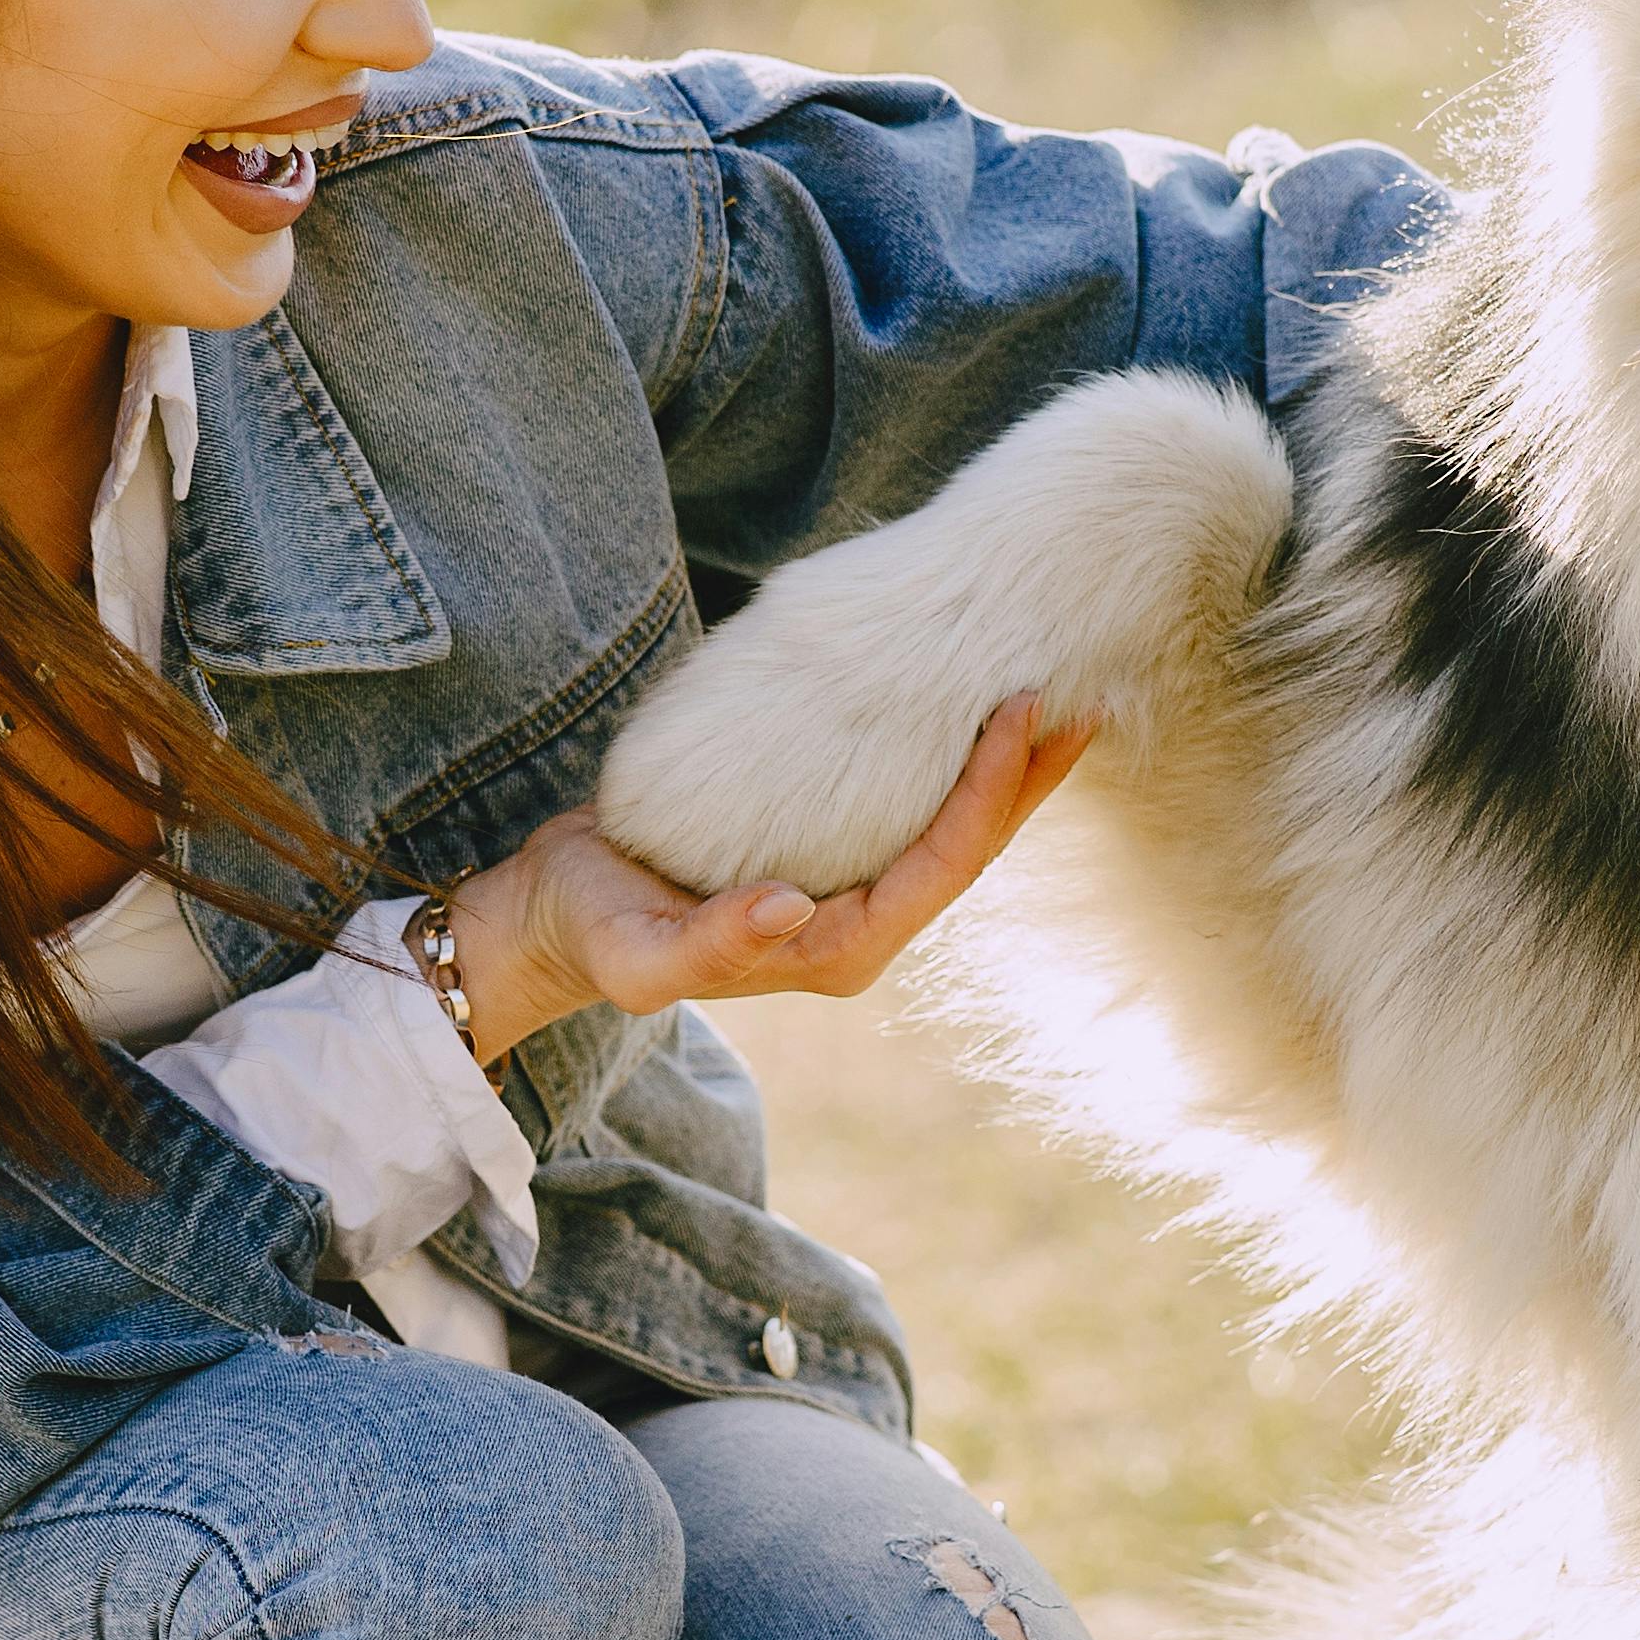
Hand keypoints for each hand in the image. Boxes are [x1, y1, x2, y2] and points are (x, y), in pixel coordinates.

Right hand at [444, 694, 1092, 1059]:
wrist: (553, 922)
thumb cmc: (591, 934)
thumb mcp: (636, 954)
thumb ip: (709, 942)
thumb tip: (786, 908)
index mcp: (837, 951)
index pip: (942, 867)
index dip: (988, 792)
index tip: (1021, 712)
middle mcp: (862, 923)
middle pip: (973, 844)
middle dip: (1031, 772)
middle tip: (1087, 686)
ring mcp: (850, 887)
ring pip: (954, 822)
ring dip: (1010, 760)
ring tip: (1062, 684)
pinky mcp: (828, 849)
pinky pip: (911, 799)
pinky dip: (951, 751)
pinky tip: (974, 698)